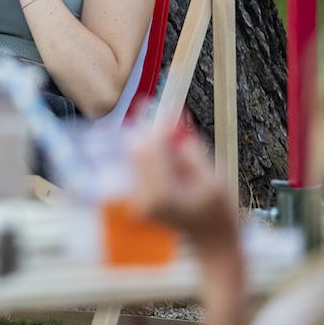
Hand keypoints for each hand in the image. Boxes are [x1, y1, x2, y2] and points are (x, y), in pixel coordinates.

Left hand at [131, 128, 237, 253]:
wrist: (213, 246)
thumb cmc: (221, 215)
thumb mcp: (215, 182)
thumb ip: (192, 154)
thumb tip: (174, 126)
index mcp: (163, 194)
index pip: (152, 149)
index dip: (159, 127)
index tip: (170, 111)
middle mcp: (144, 197)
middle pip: (137, 150)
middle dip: (151, 131)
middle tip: (169, 119)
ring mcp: (138, 200)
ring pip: (136, 156)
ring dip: (152, 143)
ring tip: (175, 141)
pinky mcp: (139, 200)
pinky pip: (139, 168)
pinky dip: (152, 156)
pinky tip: (170, 156)